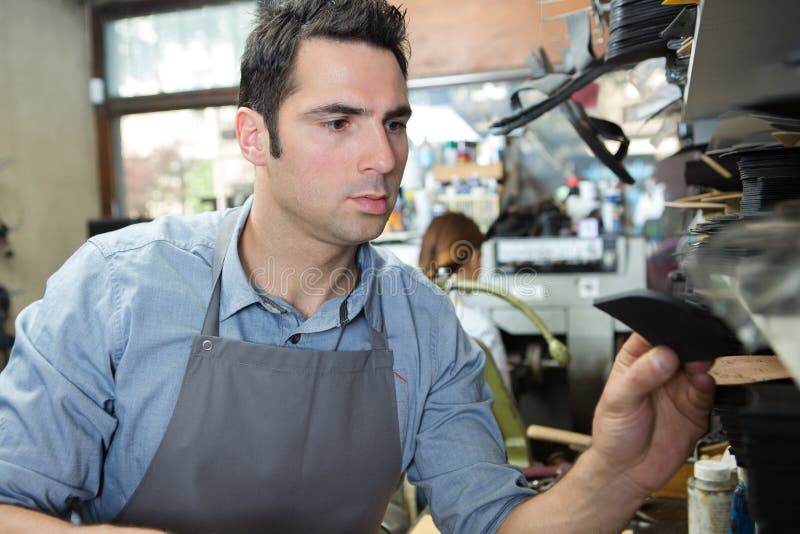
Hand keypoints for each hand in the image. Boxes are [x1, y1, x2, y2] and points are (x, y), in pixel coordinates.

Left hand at [590, 333, 714, 496]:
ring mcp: (679, 388)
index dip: (663, 328)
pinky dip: (709, 384)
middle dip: (689, 345)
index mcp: (635, 360)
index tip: (673, 330)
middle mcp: (660, 370)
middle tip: (690, 350)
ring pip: (698, 365)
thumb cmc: (613, 432)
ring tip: (697, 366)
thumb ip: (639, 377)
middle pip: (681, 346)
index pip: (652, 334)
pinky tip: (703, 382)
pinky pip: (709, 390)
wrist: (628, 471)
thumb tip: (662, 356)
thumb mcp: (617, 401)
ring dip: (702, 362)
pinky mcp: (696, 408)